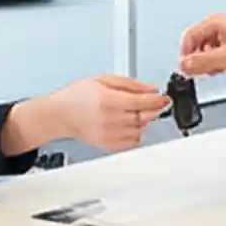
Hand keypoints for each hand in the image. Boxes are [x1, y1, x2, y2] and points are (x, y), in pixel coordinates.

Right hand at [39, 75, 169, 152]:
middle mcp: (110, 120)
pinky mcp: (108, 145)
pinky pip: (132, 142)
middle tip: (149, 103)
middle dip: (151, 109)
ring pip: (141, 130)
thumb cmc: (79, 95)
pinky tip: (125, 123)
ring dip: (142, 121)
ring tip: (130, 112)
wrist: (61, 114)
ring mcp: (109, 135)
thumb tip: (152, 89)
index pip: (143, 102)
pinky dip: (134, 133)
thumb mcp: (105, 79)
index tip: (165, 98)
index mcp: (109, 100)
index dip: (158, 100)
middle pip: (145, 117)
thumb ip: (131, 84)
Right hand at [179, 13, 225, 76]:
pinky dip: (219, 64)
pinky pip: (220, 55)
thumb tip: (184, 65)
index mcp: (215, 22)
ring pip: (208, 50)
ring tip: (217, 71)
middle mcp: (222, 26)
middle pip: (197, 43)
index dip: (185, 55)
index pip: (188, 37)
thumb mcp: (225, 59)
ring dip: (208, 63)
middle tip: (201, 72)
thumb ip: (201, 63)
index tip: (187, 69)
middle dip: (197, 59)